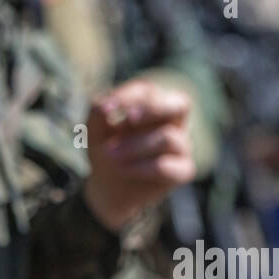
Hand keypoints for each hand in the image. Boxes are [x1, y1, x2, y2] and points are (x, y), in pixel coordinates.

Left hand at [82, 79, 194, 231]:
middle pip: (181, 103)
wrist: (110, 188)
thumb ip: (97, 113)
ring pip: (168, 137)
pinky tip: (124, 169)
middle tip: (130, 119)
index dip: (129, 95)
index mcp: (153, 105)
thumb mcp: (95, 131)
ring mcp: (182, 146)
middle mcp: (172, 122)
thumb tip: (104, 106)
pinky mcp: (183, 170)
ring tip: (112, 155)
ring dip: (136, 145)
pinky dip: (141, 167)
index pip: (149, 90)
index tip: (107, 108)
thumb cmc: (108, 151)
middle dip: (154, 109)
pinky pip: (167, 165)